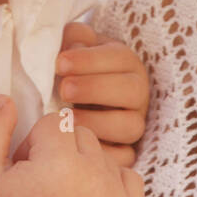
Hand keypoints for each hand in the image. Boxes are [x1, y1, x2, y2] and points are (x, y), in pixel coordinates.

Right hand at [0, 95, 143, 196]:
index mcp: (59, 164)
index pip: (55, 122)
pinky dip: (111, 181)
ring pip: (102, 153)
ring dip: (84, 164)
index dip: (35, 142)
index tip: (25, 168)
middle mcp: (94, 177)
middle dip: (60, 150)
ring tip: (61, 193)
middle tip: (42, 181)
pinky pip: (128, 175)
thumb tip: (5, 98)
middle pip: (81, 133)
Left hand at [49, 21, 149, 166]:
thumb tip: (71, 43)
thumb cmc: (71, 70)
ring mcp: (134, 122)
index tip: (60, 63)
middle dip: (96, 89)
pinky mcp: (126, 150)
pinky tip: (77, 147)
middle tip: (64, 89)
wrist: (73, 98)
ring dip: (98, 123)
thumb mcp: (72, 47)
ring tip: (68, 118)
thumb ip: (72, 38)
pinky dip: (104, 155)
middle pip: (132, 91)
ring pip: (132, 126)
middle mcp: (136, 92)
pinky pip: (124, 158)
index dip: (90, 60)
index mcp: (126, 62)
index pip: (119, 58)